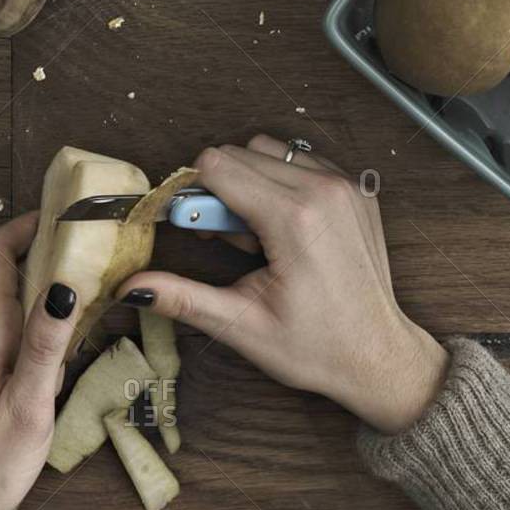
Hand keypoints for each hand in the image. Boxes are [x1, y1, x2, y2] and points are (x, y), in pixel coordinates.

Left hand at [0, 212, 78, 509]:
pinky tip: (59, 339)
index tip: (73, 214)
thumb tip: (65, 285)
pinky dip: (31, 313)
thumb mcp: (26, 409)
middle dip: (50, 252)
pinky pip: (1, 316)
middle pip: (6, 264)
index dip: (32, 222)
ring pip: (6, 291)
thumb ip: (46, 345)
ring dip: (43, 286)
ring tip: (89, 294)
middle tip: (97, 254)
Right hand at [117, 135, 447, 433]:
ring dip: (251, 183)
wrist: (380, 358)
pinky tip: (287, 228)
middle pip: (238, 154)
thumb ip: (182, 297)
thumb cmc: (316, 347)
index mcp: (293, 219)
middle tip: (232, 243)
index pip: (216, 166)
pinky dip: (282, 183)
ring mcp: (345, 186)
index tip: (200, 232)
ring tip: (261, 236)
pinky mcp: (357, 189)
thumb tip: (129, 288)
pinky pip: (301, 160)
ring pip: (269, 151)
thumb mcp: (240, 325)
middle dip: (221, 192)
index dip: (194, 196)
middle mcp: (323, 190)